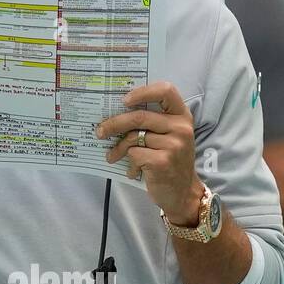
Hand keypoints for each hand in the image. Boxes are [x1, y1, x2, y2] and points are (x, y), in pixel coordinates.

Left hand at [95, 81, 201, 220]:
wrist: (182, 192)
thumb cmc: (171, 162)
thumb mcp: (170, 137)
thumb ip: (154, 123)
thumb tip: (117, 113)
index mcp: (182, 116)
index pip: (166, 90)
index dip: (143, 92)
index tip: (124, 100)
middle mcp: (180, 128)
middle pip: (140, 116)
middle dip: (115, 123)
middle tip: (101, 131)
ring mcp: (173, 145)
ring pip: (133, 137)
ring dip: (118, 148)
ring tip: (113, 156)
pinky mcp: (162, 161)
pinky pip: (134, 154)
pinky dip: (129, 163)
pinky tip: (132, 170)